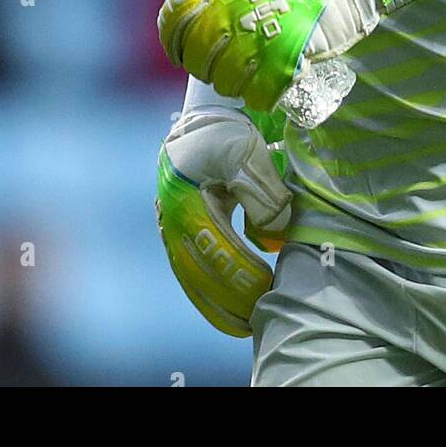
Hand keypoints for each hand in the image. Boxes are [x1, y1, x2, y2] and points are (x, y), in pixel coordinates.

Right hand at [156, 107, 291, 336]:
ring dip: (217, 305)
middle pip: (197, 270)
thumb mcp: (246, 153)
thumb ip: (262, 193)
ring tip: (246, 326)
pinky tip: (230, 314)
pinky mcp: (177, 234)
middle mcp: (171, 219)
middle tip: (261, 314)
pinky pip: (189, 272)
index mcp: (185, 198)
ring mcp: (170, 228)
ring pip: (190, 278)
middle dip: (229, 297)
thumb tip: (275, 238)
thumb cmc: (227, 134)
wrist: (203, 120)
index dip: (238, 270)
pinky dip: (207, 296)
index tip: (266, 285)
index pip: (212, 245)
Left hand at [158, 0, 380, 111]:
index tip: (175, 45)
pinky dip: (255, 96)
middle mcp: (237, 16)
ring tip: (235, 79)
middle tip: (209, 65)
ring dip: (226, 83)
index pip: (179, 17)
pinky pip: (257, 93)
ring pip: (225, 79)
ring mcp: (260, 42)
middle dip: (200, 65)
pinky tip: (259, 90)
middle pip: (199, 55)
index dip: (171, 35)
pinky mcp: (286, 64)